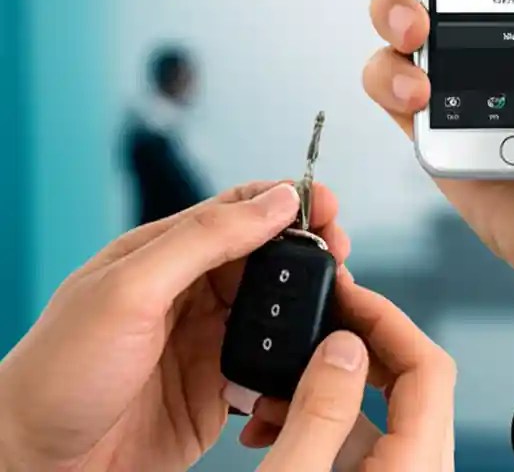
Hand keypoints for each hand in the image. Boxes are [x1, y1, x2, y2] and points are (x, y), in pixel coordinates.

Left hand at [0, 182, 350, 470]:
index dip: (289, 204)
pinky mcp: (222, 394)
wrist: (40, 467)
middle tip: (342, 267)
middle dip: (314, 259)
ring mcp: (209, 345)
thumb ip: (205, 239)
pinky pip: (276, 372)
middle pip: (272, 260)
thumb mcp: (130, 290)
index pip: (241, 211)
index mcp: (166, 256)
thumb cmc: (58, 374)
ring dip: (312, 315)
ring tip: (335, 318)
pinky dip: (297, 369)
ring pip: (282, 315)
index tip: (330, 208)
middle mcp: (192, 296)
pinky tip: (302, 368)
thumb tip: (275, 200)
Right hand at [242, 281, 455, 471]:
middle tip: (319, 315)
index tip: (347, 293)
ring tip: (274, 382)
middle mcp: (419, 471)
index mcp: (415, 466)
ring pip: (378, 411)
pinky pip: (358, 443)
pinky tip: (271, 423)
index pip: (428, 367)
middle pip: (410, 381)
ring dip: (326, 386)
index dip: (388, 319)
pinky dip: (320, 422)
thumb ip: (321, 413)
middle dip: (357, 342)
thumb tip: (343, 348)